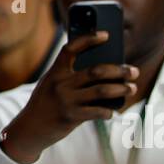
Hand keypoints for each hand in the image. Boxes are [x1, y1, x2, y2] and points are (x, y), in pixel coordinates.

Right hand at [0, 33, 137, 163]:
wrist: (30, 128)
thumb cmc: (46, 103)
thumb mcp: (51, 84)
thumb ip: (70, 77)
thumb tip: (105, 74)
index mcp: (55, 72)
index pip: (71, 49)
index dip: (89, 39)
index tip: (106, 35)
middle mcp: (60, 83)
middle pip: (96, 71)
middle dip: (119, 70)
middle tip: (134, 71)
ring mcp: (66, 100)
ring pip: (102, 91)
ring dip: (121, 89)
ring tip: (133, 88)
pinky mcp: (71, 116)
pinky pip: (98, 111)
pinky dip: (109, 111)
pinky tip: (114, 111)